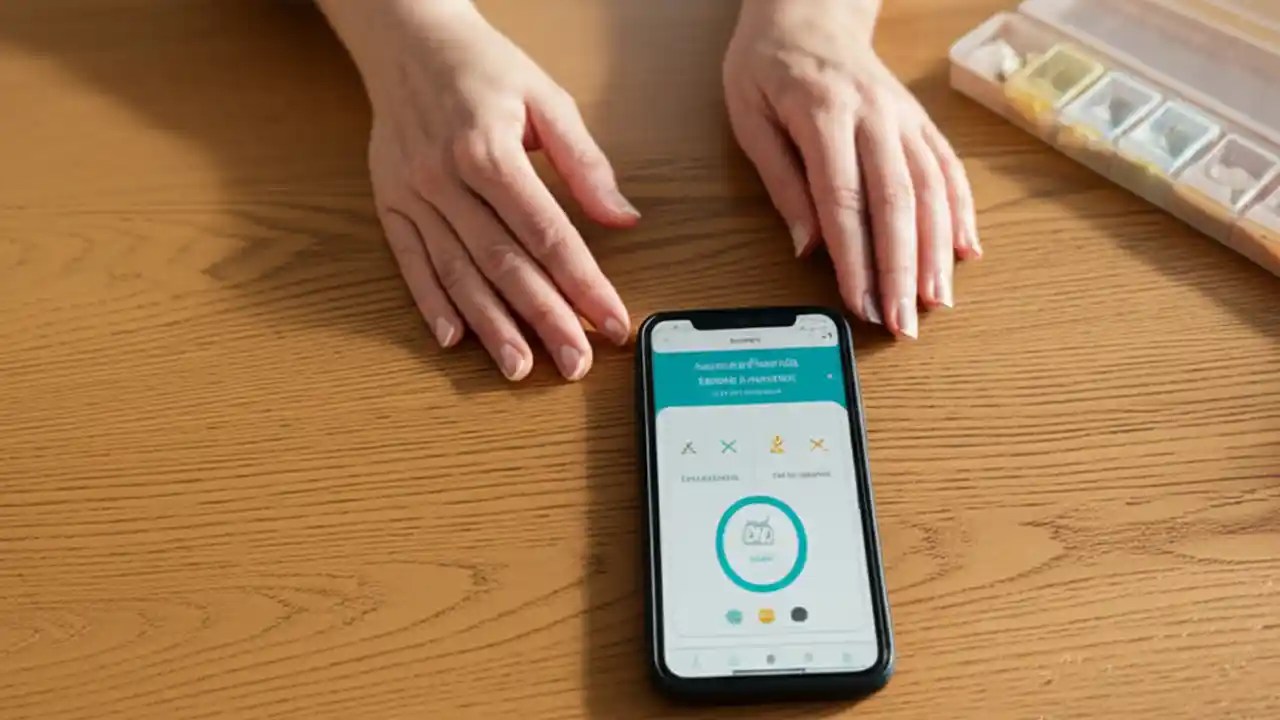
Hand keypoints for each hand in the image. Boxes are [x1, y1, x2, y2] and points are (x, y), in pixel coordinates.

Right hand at [318, 0, 637, 379]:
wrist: (406, 38)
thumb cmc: (482, 67)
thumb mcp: (546, 98)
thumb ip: (584, 162)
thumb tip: (622, 218)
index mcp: (488, 148)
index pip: (546, 232)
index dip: (582, 281)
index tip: (610, 320)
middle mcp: (445, 176)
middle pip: (503, 262)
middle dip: (544, 318)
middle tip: (575, 362)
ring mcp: (412, 194)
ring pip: (457, 272)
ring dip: (490, 326)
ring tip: (520, 368)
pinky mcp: (390, 204)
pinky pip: (410, 262)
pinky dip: (430, 303)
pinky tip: (454, 340)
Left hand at [723, 0, 980, 337]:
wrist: (809, 10)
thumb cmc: (768, 64)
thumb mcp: (749, 116)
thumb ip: (781, 181)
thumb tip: (807, 246)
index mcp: (824, 113)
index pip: (844, 200)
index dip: (855, 259)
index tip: (860, 303)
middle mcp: (875, 115)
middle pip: (896, 202)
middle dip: (902, 270)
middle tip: (904, 323)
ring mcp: (904, 118)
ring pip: (931, 190)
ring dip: (937, 252)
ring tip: (938, 302)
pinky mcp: (920, 122)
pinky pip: (948, 169)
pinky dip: (960, 213)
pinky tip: (965, 252)